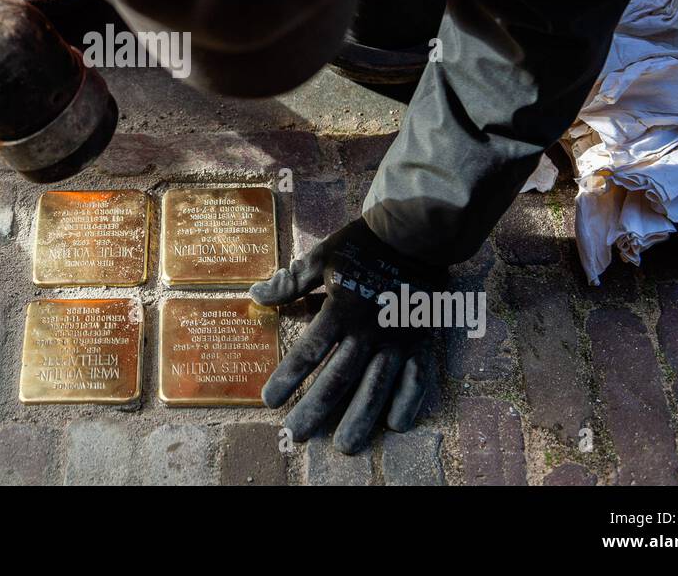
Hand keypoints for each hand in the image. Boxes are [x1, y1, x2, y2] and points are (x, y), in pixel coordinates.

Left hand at [250, 218, 439, 453]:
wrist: (415, 232)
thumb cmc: (362, 243)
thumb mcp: (320, 256)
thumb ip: (290, 282)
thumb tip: (255, 295)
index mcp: (340, 309)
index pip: (309, 351)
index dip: (288, 377)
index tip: (269, 401)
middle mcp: (368, 330)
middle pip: (339, 376)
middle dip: (316, 408)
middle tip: (297, 435)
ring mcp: (397, 338)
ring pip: (376, 385)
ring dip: (360, 417)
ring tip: (345, 445)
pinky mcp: (421, 339)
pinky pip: (416, 375)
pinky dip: (407, 400)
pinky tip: (397, 424)